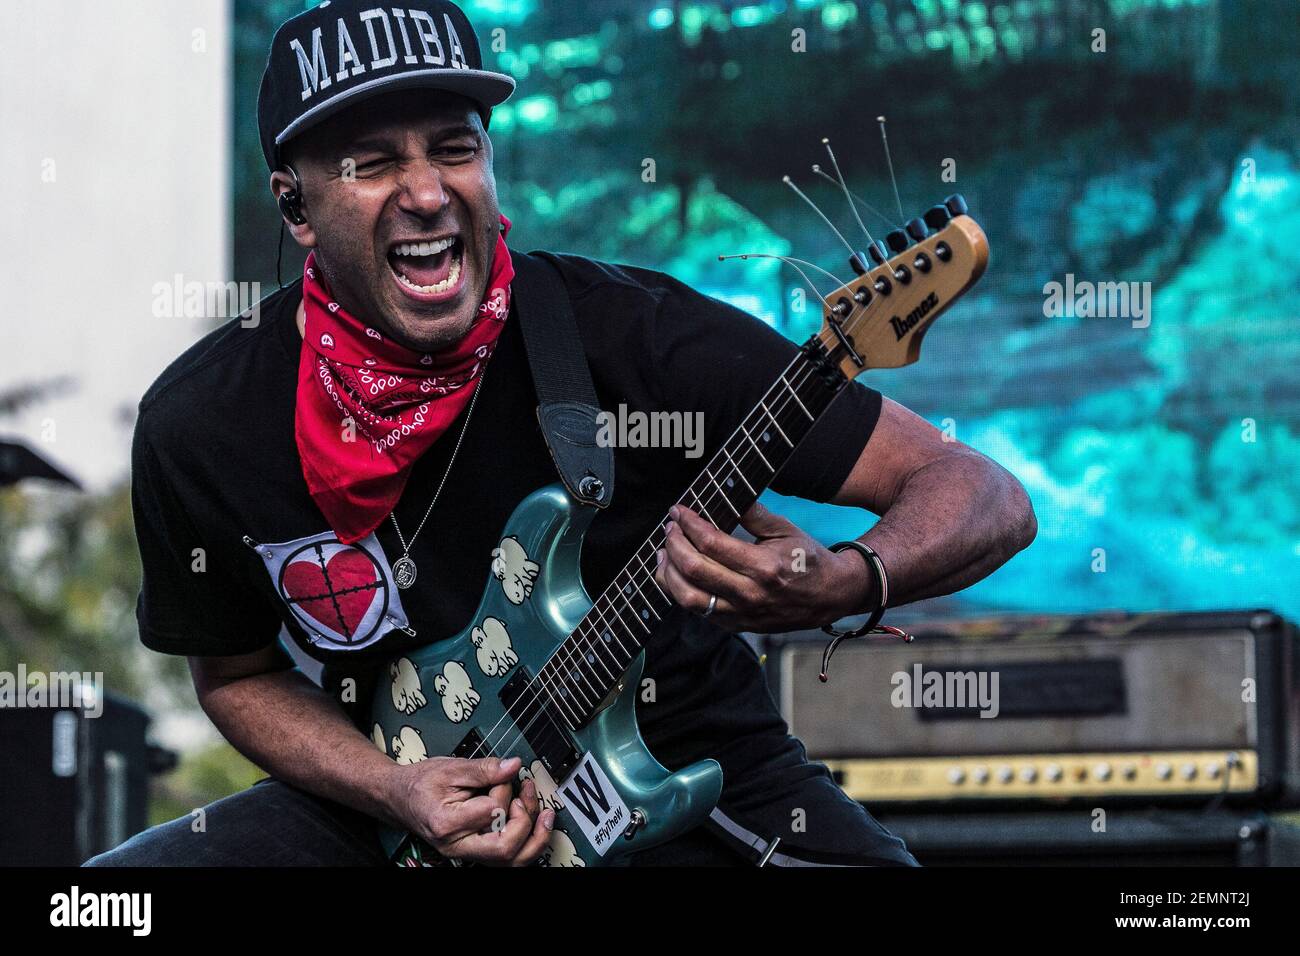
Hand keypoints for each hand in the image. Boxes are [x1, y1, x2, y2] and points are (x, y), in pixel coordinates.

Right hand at [390, 755, 554, 865]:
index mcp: (448, 823)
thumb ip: (484, 768)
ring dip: (534, 838)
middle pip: (504, 849)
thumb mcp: (450, 768)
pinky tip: (535, 823)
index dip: (504, 791)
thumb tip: (513, 766)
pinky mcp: (474, 851)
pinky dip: (525, 842)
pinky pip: (505, 857)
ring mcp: (466, 852)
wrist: (399, 798)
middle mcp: (458, 845)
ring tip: (545, 814)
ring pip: (510, 861)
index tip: (501, 776)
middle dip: (525, 820)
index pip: (492, 812)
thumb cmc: (420, 783)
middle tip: (526, 795)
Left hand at [654, 501, 875, 633]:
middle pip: (693, 569)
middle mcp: (750, 594)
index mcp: (763, 567)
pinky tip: (676, 575)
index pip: (711, 543)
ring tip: (663, 553)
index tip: (678, 511)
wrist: (832, 596)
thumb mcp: (785, 529)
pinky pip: (699, 612)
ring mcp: (742, 614)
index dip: (689, 524)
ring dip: (668, 573)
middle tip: (670, 528)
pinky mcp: (738, 626)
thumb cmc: (808, 559)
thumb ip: (753, 513)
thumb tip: (724, 493)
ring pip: (688, 597)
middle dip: (673, 544)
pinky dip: (681, 592)